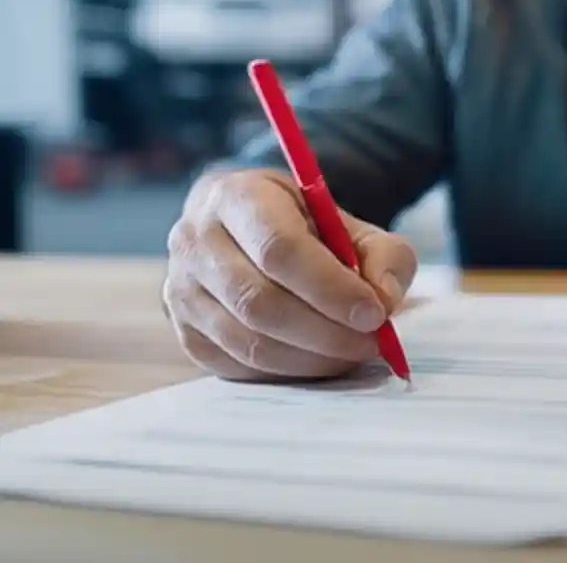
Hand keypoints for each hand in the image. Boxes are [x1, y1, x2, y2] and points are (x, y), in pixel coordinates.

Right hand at [162, 168, 417, 381]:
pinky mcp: (184, 330)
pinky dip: (287, 371)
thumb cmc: (305, 227)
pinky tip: (319, 359)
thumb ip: (384, 256)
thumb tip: (384, 301)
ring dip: (311, 357)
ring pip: (247, 341)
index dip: (330, 288)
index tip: (374, 313)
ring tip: (353, 352)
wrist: (250, 230)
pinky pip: (237, 365)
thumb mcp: (353, 225)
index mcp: (237, 196)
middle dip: (325, 331)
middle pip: (259, 301)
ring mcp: (181, 288)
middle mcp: (195, 239)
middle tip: (371, 342)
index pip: (279, 248)